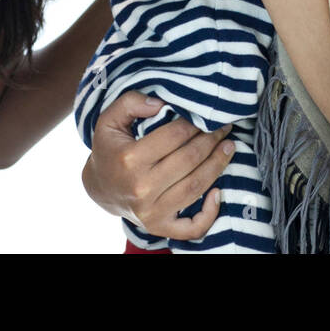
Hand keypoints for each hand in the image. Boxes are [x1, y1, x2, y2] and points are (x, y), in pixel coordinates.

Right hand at [82, 91, 235, 240]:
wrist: (100, 187)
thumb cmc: (110, 149)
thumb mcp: (109, 120)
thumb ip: (131, 103)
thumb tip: (160, 103)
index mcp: (129, 159)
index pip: (175, 135)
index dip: (195, 122)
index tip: (206, 114)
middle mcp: (141, 188)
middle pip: (189, 159)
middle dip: (212, 139)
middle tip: (224, 127)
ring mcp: (150, 211)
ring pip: (196, 186)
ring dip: (218, 164)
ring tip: (229, 146)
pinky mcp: (158, 226)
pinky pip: (191, 227)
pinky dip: (210, 213)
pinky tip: (219, 192)